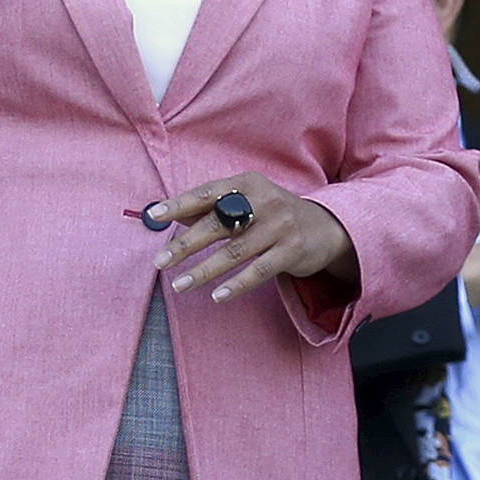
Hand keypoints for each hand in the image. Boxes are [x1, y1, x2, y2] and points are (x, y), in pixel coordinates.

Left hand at [153, 174, 357, 303]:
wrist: (326, 227)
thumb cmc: (273, 214)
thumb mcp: (245, 202)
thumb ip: (209, 208)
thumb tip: (165, 214)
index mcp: (247, 183)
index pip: (206, 193)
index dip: (179, 204)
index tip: (154, 215)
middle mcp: (264, 200)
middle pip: (217, 224)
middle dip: (185, 244)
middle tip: (159, 261)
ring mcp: (280, 226)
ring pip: (234, 252)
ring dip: (203, 271)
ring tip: (179, 285)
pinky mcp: (292, 250)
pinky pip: (258, 271)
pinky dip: (236, 285)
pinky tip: (217, 296)